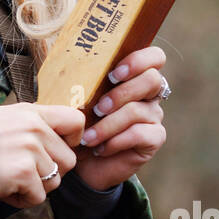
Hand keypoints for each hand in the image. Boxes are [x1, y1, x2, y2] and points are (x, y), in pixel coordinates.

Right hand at [0, 102, 84, 209]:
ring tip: (9, 179)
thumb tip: (54, 140)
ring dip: (34, 187)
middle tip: (23, 172)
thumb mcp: (2, 119)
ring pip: (54, 181)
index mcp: (31, 112)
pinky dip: (21, 199)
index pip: (76, 120)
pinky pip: (38, 197)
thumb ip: (30, 125)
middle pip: (68, 160)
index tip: (56, 151)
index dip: (72, 141)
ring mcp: (30, 148)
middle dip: (49, 173)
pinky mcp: (24, 171)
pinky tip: (3, 188)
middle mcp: (34, 126)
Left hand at [72, 45, 167, 192]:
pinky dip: (115, 141)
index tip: (113, 74)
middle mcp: (149, 94)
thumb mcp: (78, 99)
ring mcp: (154, 115)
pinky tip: (100, 149)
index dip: (139, 60)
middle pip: (152, 79)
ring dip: (108, 124)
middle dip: (121, 93)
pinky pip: (139, 134)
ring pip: (137, 110)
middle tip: (98, 108)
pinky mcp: (155, 138)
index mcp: (134, 76)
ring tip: (88, 137)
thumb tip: (63, 59)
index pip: (154, 57)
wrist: (83, 162)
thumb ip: (80, 79)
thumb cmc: (81, 123)